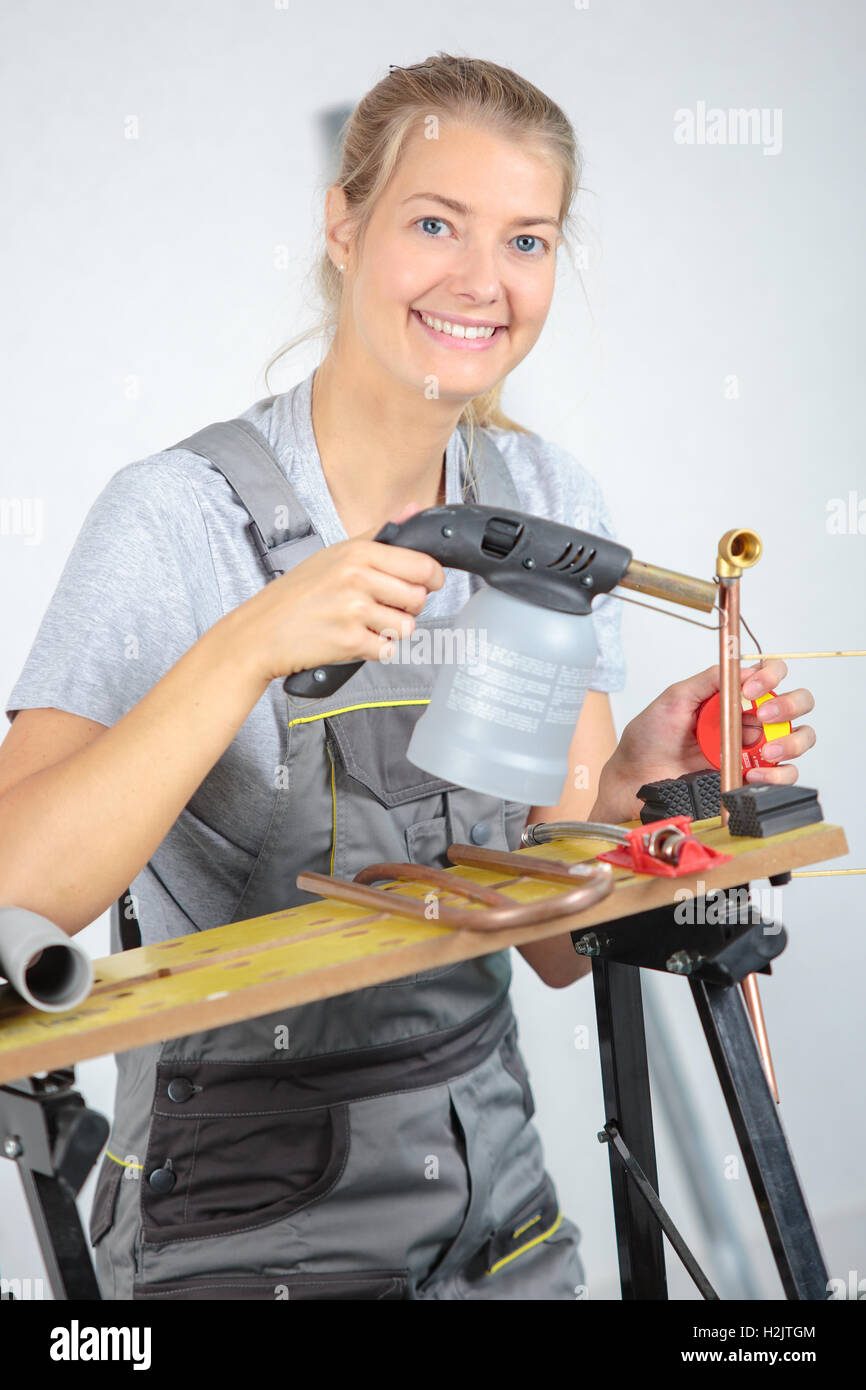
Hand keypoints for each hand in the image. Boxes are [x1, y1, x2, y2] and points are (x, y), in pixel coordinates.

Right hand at [227, 502, 444, 684]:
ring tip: (366, 624)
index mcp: (358, 553)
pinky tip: (354, 639)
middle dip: (408, 607)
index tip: (428, 584)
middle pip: (419, 597)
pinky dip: (375, 650)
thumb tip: (413, 510)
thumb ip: (379, 533)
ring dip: (392, 631)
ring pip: (407, 626)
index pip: (422, 565)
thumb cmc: (296, 594)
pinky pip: (388, 649)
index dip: (432, 578)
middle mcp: (358, 578)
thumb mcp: (335, 554)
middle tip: (385, 607)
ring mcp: (354, 610)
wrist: (259, 632)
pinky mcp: (350, 641)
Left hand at [599, 659, 815, 815]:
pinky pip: (784, 774)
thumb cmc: (649, 739)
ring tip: (764, 750)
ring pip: (799, 737)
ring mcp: (753, 748)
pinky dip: (777, 773)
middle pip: (797, 703)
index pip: (771, 675)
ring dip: (790, 741)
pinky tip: (752, 773)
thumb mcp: (674, 698)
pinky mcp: (751, 776)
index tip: (749, 690)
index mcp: (732, 696)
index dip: (770, 676)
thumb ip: (708, 680)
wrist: (636, 778)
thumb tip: (743, 668)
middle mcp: (749, 719)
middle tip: (762, 716)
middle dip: (788, 705)